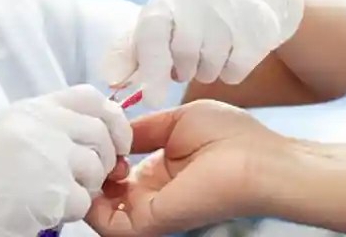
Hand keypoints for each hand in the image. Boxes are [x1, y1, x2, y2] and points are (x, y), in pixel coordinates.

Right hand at [0, 85, 130, 236]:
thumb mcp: (15, 136)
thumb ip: (55, 126)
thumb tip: (110, 131)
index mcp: (30, 110)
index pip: (89, 96)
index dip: (111, 117)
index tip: (115, 140)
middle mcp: (38, 126)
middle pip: (100, 132)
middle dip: (104, 159)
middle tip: (91, 178)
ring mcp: (46, 156)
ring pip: (96, 167)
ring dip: (86, 188)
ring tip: (56, 195)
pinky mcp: (52, 190)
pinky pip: (84, 200)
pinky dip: (71, 211)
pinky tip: (45, 210)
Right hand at [86, 100, 285, 236]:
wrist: (258, 161)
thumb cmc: (230, 137)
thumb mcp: (176, 121)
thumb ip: (142, 128)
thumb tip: (112, 130)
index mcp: (161, 169)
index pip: (117, 169)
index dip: (102, 150)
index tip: (97, 131)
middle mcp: (153, 192)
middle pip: (104, 190)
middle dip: (90, 166)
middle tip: (90, 146)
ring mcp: (151, 209)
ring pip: (101, 211)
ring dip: (88, 185)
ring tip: (92, 159)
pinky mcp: (152, 222)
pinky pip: (109, 227)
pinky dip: (91, 207)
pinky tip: (95, 177)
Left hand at [102, 0, 305, 105]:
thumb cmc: (188, 18)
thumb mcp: (156, 25)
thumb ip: (130, 53)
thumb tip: (111, 80)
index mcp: (166, 3)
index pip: (153, 35)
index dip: (151, 70)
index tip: (152, 101)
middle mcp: (196, 4)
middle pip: (184, 58)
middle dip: (181, 69)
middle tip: (184, 59)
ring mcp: (229, 16)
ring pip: (209, 69)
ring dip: (204, 70)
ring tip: (205, 52)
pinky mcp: (255, 31)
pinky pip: (234, 72)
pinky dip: (229, 72)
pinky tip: (230, 52)